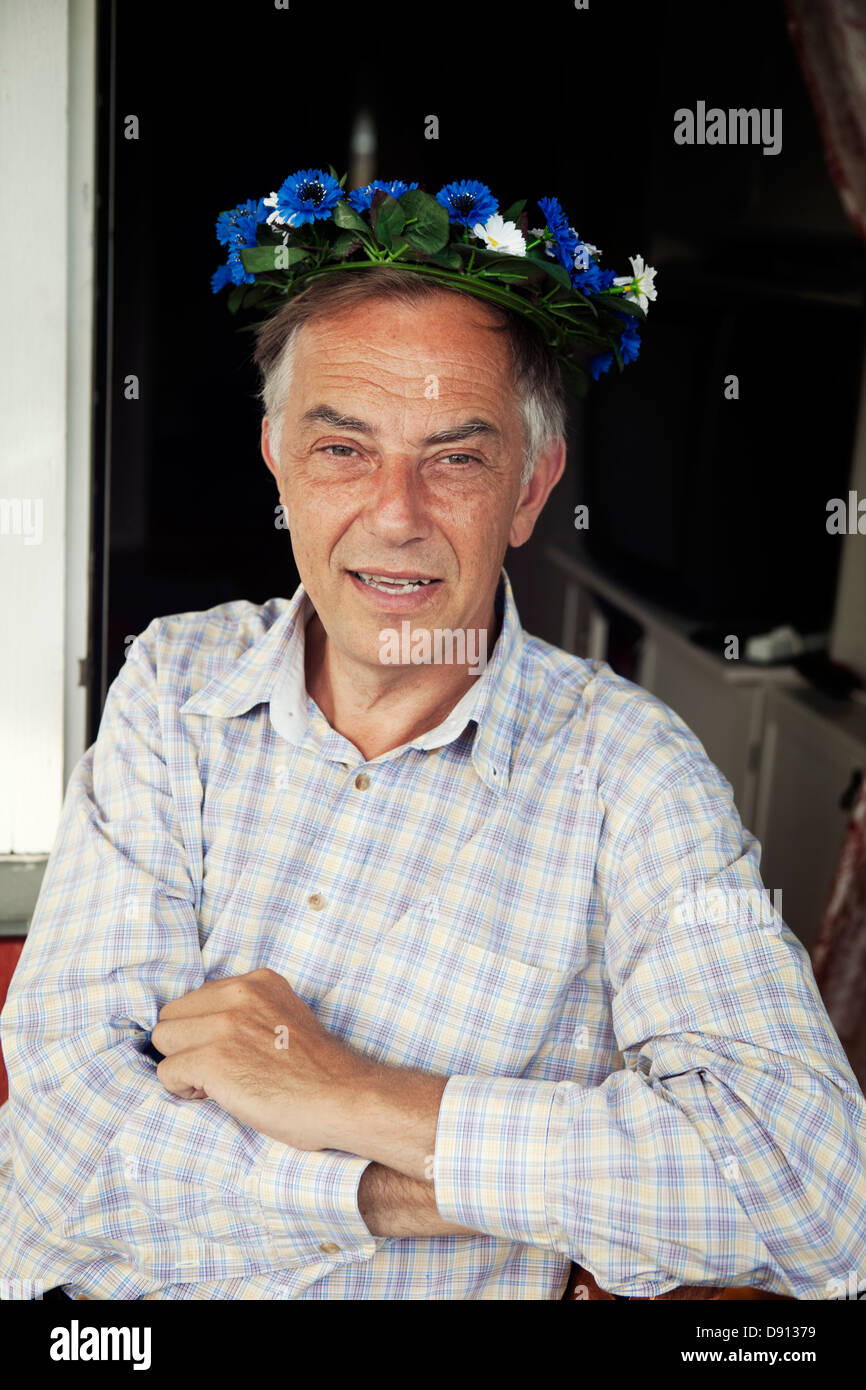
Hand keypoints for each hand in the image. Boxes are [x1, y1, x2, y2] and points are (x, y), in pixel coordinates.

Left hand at [150, 967, 378, 1151]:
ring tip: (213, 1083)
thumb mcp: (285, 1017)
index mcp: (257, 981)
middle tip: (215, 1069)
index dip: (202, 1029)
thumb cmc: (316, 1071)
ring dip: (182, 1065)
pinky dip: (182, 1089)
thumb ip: (248, 1011)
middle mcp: (239, 994)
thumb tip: (205, 1025)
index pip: (196, 998)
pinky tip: (212, 1096)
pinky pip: (167, 1072)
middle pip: (172, 1015)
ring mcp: (225, 1025)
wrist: (341, 1098)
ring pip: (164, 1039)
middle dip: (186, 1044)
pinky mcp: (213, 1060)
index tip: (223, 1051)